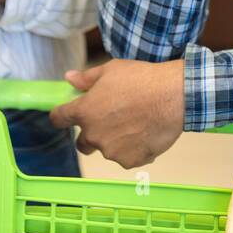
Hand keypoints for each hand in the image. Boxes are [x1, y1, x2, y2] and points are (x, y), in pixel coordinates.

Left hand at [50, 59, 185, 168]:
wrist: (173, 97)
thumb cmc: (142, 80)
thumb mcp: (111, 70)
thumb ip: (87, 78)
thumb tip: (69, 78)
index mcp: (84, 111)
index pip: (59, 118)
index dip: (61, 116)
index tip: (65, 115)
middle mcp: (93, 135)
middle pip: (82, 144)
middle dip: (90, 135)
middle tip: (109, 122)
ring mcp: (111, 151)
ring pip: (108, 150)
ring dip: (115, 141)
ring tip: (136, 125)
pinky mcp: (130, 161)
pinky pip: (127, 157)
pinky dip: (134, 149)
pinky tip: (146, 134)